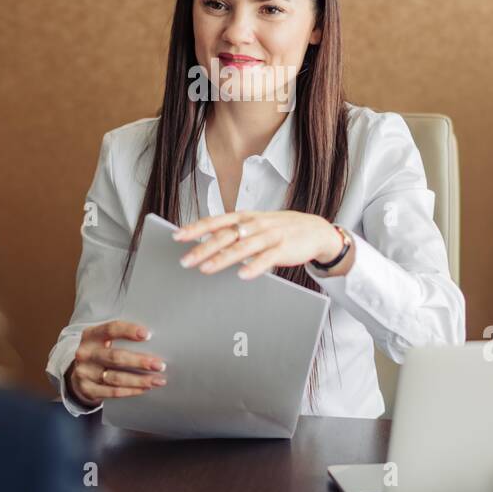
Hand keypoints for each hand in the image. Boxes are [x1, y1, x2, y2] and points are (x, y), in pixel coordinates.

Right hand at [66, 320, 166, 406]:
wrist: (79, 374)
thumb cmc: (100, 352)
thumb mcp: (103, 340)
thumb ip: (121, 338)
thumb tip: (153, 341)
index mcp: (91, 335)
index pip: (110, 329)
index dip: (129, 331)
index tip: (147, 334)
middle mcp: (86, 354)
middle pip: (115, 357)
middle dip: (140, 361)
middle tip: (159, 365)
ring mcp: (85, 373)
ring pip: (116, 378)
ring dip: (140, 380)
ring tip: (157, 380)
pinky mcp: (88, 389)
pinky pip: (113, 392)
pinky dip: (131, 391)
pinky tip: (144, 389)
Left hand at [172, 210, 348, 278]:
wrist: (315, 230)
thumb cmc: (279, 229)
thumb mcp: (254, 225)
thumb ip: (233, 232)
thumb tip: (205, 242)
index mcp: (245, 217)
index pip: (216, 221)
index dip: (196, 228)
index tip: (177, 236)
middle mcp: (255, 224)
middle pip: (225, 236)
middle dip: (203, 248)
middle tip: (185, 261)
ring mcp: (270, 236)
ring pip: (242, 247)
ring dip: (222, 259)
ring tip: (206, 269)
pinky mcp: (284, 249)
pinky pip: (267, 259)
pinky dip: (254, 267)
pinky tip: (242, 275)